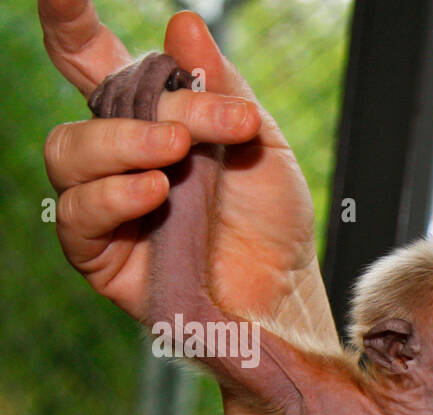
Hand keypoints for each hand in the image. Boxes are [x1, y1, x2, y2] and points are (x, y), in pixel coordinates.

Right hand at [40, 0, 333, 343]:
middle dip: (143, 108)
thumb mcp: (257, 141)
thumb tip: (184, 23)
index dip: (70, 24)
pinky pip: (79, 216)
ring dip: (121, 145)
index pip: (92, 59)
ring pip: (69, 154)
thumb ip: (221, 87)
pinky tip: (152, 192)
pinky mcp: (100, 255)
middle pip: (90, 107)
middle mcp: (115, 155)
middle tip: (193, 130)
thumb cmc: (272, 219)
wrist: (287, 292)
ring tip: (174, 156)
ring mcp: (102, 203)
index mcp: (148, 117)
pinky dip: (113, 195)